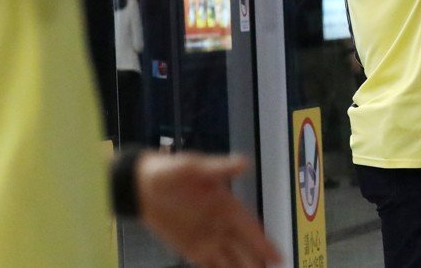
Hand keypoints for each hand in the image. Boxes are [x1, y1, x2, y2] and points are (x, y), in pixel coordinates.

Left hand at [138, 152, 282, 267]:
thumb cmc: (169, 172)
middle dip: (256, 262)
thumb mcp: (193, 167)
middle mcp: (221, 224)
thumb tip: (245, 162)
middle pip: (243, 248)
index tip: (279, 258)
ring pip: (229, 259)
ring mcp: (207, 238)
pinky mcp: (191, 248)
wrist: (141, 186)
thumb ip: (218, 168)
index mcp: (226, 205)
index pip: (249, 228)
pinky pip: (208, 265)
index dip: (264, 243)